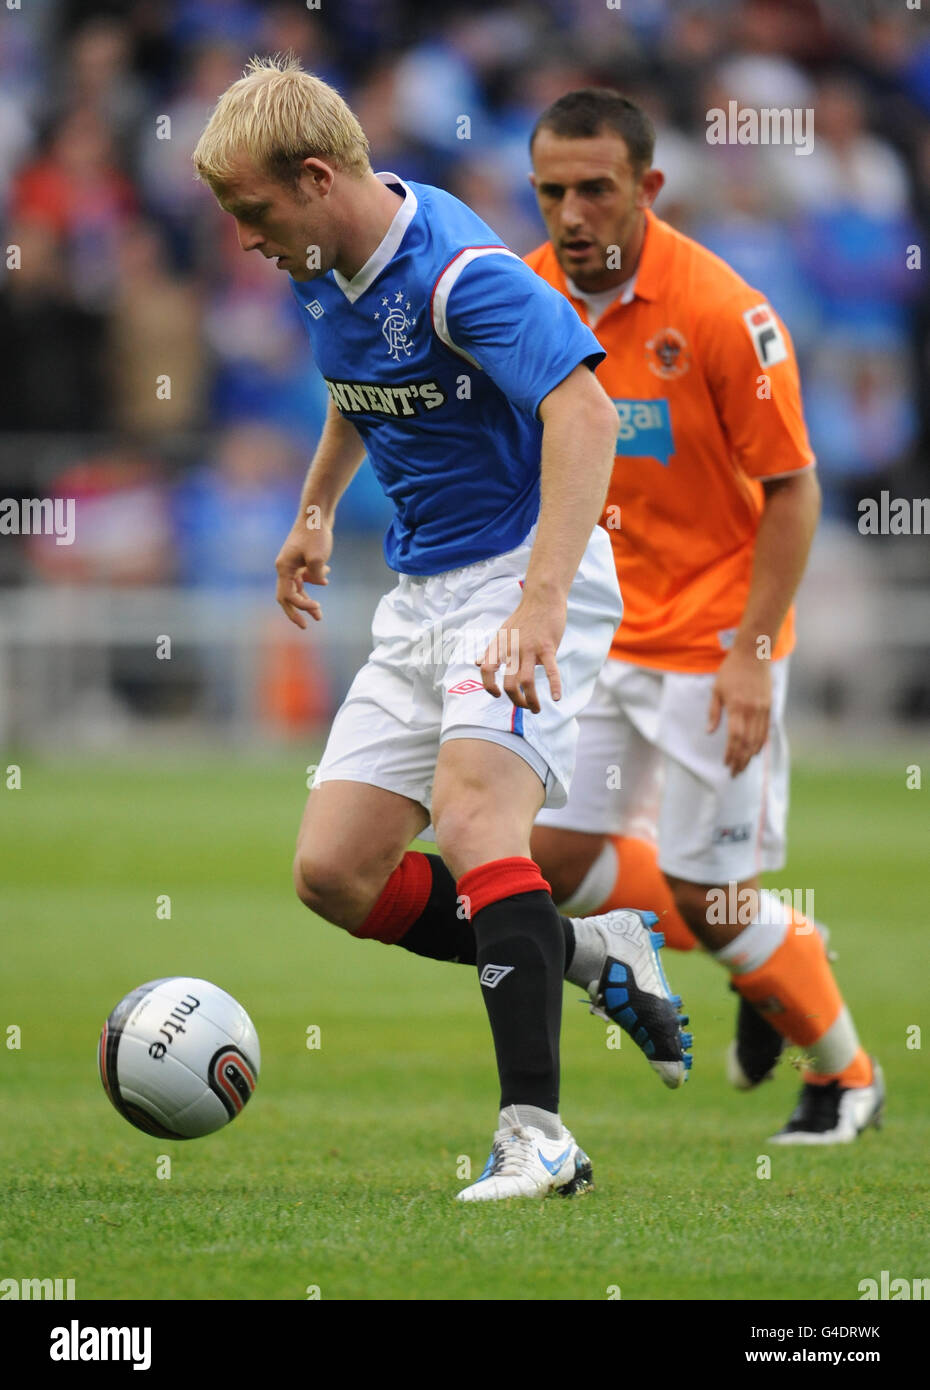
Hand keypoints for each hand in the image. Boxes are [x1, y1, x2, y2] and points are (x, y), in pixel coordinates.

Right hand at [274, 514, 332, 628]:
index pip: (288, 596)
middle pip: (287, 596)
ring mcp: (292, 563)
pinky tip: (326, 577)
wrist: (316, 512)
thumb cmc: (316, 533)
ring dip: (307, 600)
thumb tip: (320, 585)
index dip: (301, 606)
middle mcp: (285, 567)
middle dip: (296, 612)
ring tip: (319, 614)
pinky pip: (304, 576)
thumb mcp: (318, 558)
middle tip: (306, 627)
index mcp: (284, 568)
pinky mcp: (301, 558)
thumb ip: (317, 576)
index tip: (317, 609)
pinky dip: (314, 581)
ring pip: (297, 588)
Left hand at [476, 591, 566, 712]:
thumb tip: (477, 662)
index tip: (497, 695)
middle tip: (524, 707)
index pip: (486, 670)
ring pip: (527, 682)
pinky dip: (554, 686)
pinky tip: (556, 698)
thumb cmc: (523, 616)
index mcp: (500, 646)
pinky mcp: (547, 647)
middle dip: (516, 701)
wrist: (542, 598)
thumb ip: (491, 650)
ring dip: (531, 700)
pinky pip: (551, 671)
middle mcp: (512, 649)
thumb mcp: (502, 632)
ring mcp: (530, 649)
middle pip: (509, 683)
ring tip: (536, 709)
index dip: (488, 686)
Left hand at [707, 648, 771, 776]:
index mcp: (737, 707)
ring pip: (758, 739)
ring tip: (743, 767)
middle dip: (741, 760)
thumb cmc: (731, 670)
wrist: (753, 654)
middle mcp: (752, 711)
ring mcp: (763, 709)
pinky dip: (760, 744)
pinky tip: (754, 752)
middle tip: (735, 773)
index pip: (735, 738)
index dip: (731, 754)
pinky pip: (765, 730)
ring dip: (750, 755)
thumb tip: (710, 733)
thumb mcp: (716, 690)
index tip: (726, 764)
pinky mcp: (769, 706)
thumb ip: (713, 713)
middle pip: (748, 743)